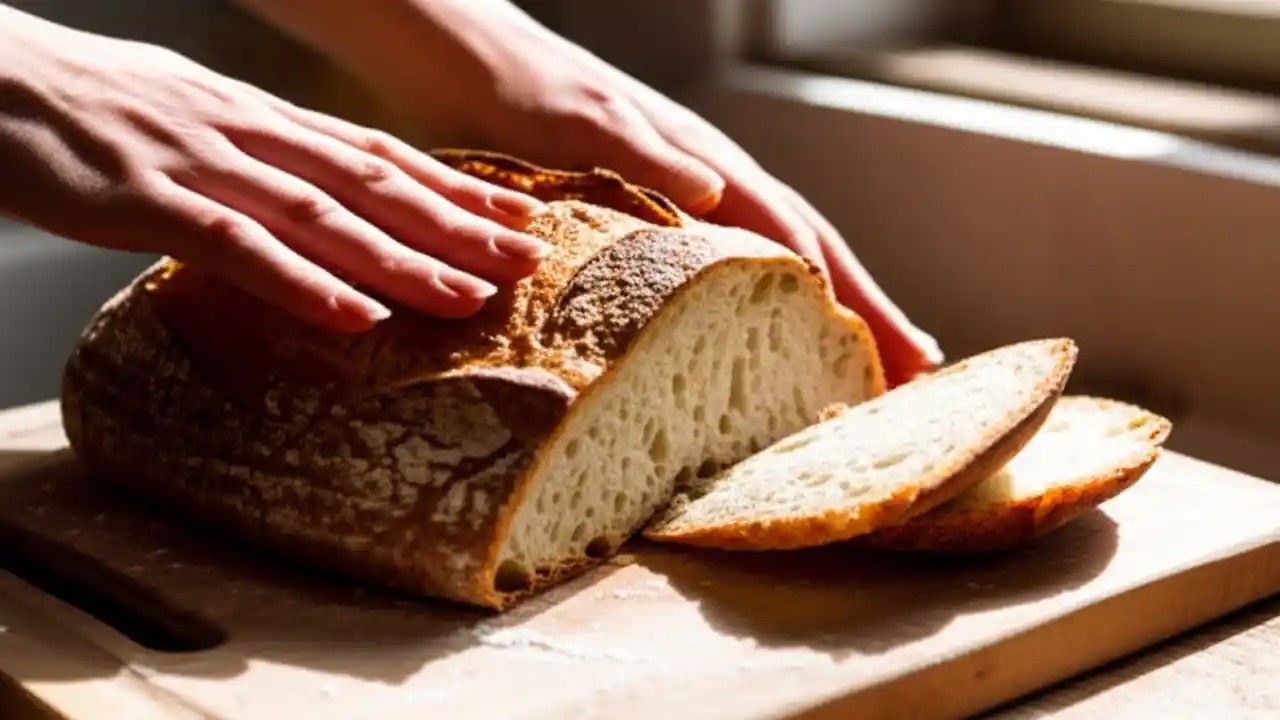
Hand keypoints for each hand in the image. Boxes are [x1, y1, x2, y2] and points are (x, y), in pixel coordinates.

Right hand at [0, 7, 549, 332]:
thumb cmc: (86, 109)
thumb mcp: (191, 124)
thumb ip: (257, 160)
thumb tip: (316, 200)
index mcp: (261, 120)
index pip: (378, 155)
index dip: (456, 188)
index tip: (522, 218)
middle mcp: (248, 135)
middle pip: (372, 185)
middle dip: (456, 225)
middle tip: (529, 261)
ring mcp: (198, 164)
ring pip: (320, 216)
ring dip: (400, 260)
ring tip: (469, 298)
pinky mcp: (141, 200)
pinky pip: (232, 246)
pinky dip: (299, 282)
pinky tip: (355, 318)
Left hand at [432, 6, 943, 384]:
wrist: (464, 58)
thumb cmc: (517, 90)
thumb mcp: (578, 122)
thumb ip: (646, 155)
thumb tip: (718, 193)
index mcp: (704, 166)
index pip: (799, 243)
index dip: (853, 302)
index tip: (903, 361)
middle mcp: (709, 184)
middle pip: (809, 254)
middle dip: (865, 313)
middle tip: (920, 375)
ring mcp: (685, 197)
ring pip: (775, 259)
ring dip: (825, 311)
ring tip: (866, 363)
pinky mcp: (651, 211)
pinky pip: (724, 265)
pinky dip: (761, 302)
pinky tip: (764, 330)